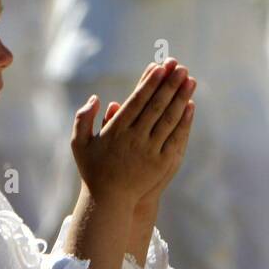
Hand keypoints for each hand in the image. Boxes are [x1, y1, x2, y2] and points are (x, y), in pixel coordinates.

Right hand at [70, 59, 195, 207]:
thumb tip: (95, 98)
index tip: (159, 67)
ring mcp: (150, 151)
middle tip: (180, 67)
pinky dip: (184, 121)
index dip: (149, 83)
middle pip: (156, 106)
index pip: (137, 102)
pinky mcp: (162, 163)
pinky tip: (190, 106)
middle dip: (169, 85)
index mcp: (116, 131)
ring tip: (190, 80)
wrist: (109, 201)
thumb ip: (83, 119)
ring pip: (169, 119)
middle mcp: (134, 138)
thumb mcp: (79, 144)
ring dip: (180, 98)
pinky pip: (175, 137)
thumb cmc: (93, 170)